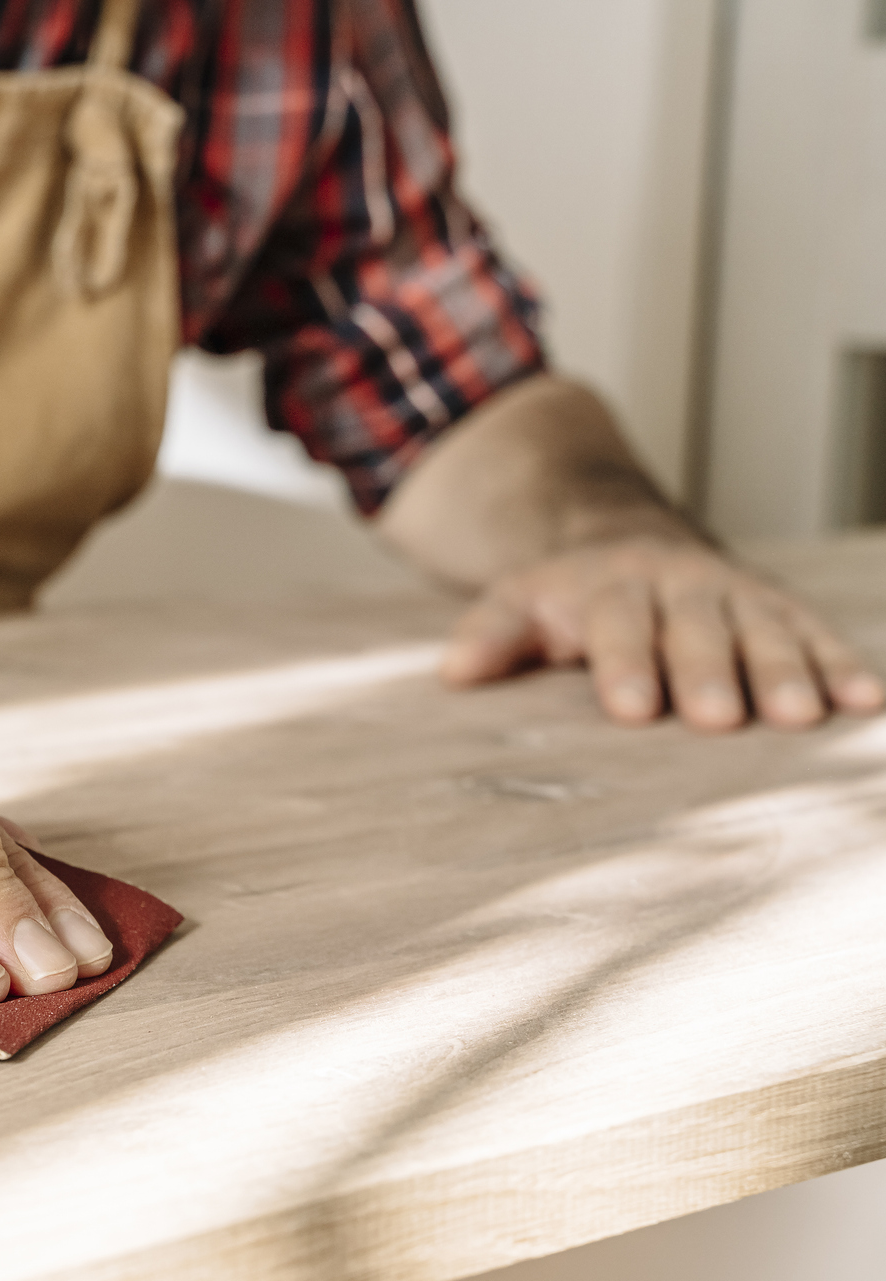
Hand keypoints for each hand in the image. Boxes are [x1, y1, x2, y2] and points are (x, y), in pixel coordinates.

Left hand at [440, 534, 884, 729]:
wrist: (626, 541)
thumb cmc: (568, 598)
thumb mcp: (520, 603)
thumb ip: (493, 633)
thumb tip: (454, 669)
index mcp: (612, 585)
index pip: (619, 626)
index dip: (626, 665)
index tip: (632, 710)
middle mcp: (680, 585)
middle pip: (697, 630)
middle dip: (709, 672)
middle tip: (719, 720)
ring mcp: (736, 595)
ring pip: (764, 631)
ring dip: (785, 672)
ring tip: (800, 719)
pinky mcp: (781, 609)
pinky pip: (816, 634)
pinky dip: (842, 665)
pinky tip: (864, 702)